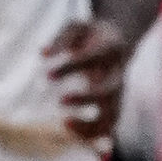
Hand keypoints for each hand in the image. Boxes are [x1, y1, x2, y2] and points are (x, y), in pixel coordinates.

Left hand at [44, 16, 131, 144]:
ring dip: (92, 121)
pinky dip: (95, 133)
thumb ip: (61, 39)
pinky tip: (72, 133)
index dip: (71, 67)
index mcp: (110, 47)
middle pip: (109, 89)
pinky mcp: (116, 102)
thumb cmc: (91, 34)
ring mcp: (119, 90)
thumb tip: (42, 53)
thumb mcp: (76, 27)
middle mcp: (118, 70)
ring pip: (113, 112)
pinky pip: (110, 124)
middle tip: (60, 101)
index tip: (48, 74)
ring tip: (65, 124)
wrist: (119, 39)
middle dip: (86, 98)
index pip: (92, 58)